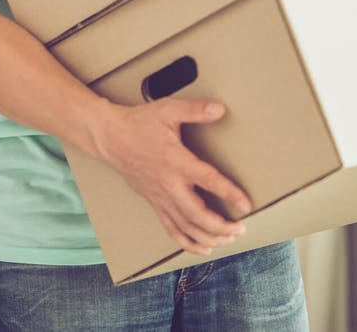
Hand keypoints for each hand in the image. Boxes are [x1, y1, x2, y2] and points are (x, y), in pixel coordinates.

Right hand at [93, 98, 251, 255]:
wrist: (110, 137)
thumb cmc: (138, 123)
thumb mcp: (168, 110)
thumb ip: (195, 110)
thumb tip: (219, 110)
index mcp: (176, 161)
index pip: (208, 181)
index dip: (229, 194)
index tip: (245, 205)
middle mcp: (169, 184)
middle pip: (198, 214)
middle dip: (221, 226)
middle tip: (240, 229)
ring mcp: (160, 196)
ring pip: (185, 226)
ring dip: (208, 237)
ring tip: (227, 240)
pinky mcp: (154, 202)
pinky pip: (171, 228)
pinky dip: (187, 242)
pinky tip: (201, 246)